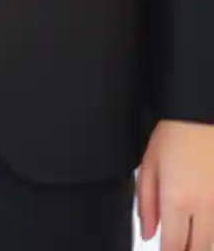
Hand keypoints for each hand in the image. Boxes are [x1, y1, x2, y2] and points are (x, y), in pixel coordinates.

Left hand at [139, 120, 213, 250]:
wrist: (202, 115)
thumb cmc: (176, 135)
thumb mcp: (148, 167)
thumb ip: (146, 204)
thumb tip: (148, 232)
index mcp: (176, 200)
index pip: (174, 246)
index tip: (165, 250)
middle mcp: (204, 207)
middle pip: (199, 249)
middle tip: (177, 245)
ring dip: (202, 243)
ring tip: (190, 237)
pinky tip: (205, 225)